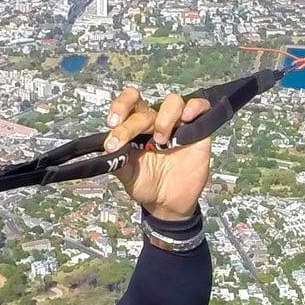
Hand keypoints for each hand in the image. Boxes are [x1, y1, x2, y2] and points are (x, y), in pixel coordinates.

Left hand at [103, 85, 213, 222]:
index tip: (112, 123)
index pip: (129, 103)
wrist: (169, 203)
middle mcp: (156, 121)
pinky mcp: (198, 130)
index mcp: (137, 127)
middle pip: (145, 109)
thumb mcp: (127, 175)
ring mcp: (178, 124)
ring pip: (173, 101)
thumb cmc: (147, 184)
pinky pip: (201, 106)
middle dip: (132, 125)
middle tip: (124, 142)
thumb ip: (116, 161)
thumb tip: (104, 150)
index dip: (120, 106)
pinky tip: (187, 119)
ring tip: (161, 141)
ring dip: (164, 118)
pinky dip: (194, 107)